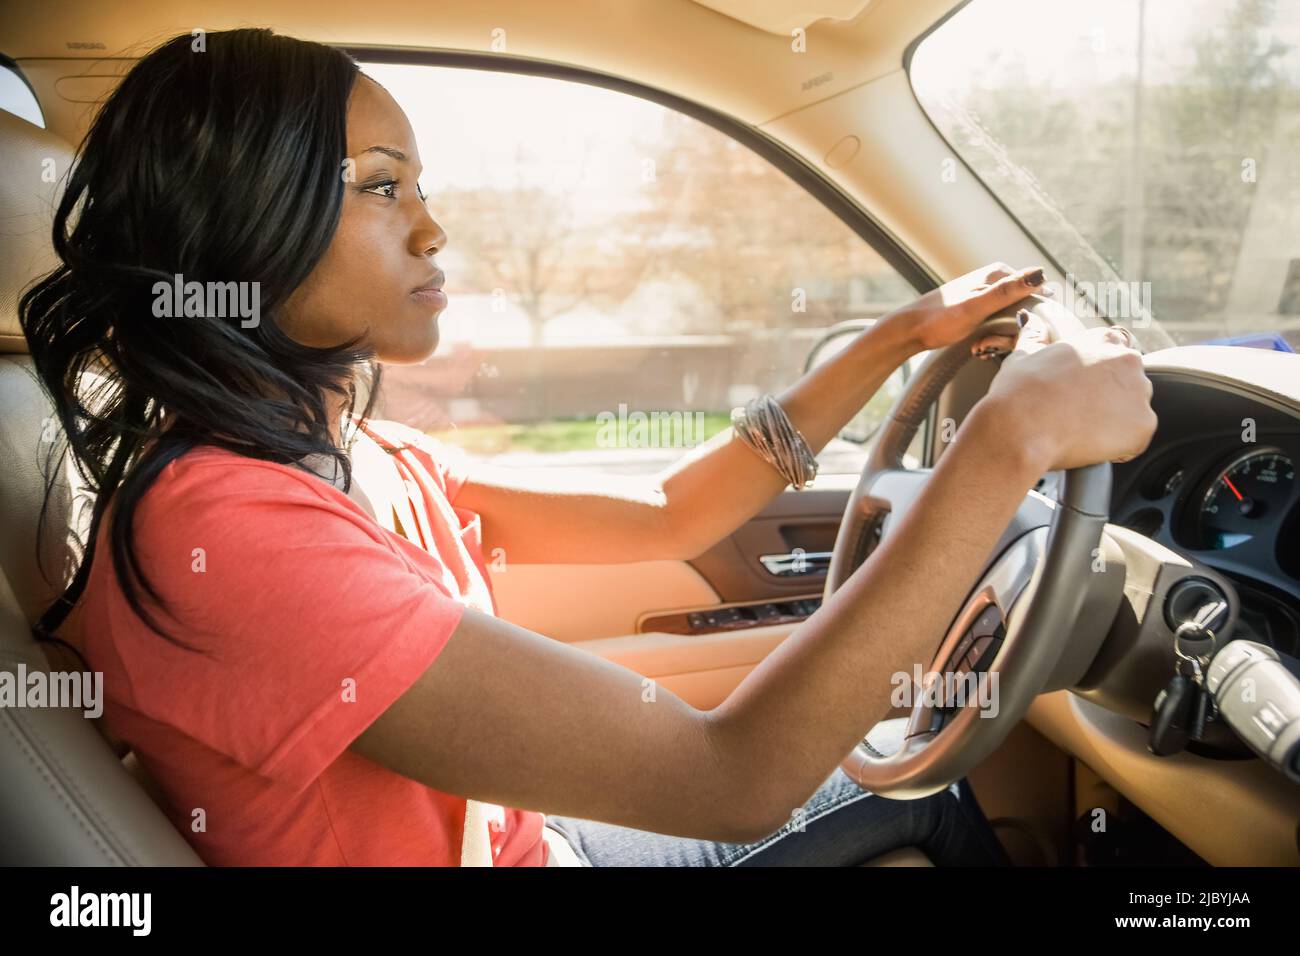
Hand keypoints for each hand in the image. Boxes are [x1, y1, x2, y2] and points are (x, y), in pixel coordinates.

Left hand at [881, 262, 1051, 354]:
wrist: (909, 331)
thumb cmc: (938, 319)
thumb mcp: (975, 307)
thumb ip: (1007, 291)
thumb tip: (1039, 273)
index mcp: (999, 273)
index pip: (1036, 295)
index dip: (1029, 320)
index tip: (1012, 338)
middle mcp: (997, 281)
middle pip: (1025, 311)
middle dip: (1010, 334)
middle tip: (985, 346)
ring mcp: (989, 297)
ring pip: (1012, 323)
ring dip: (999, 341)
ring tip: (979, 348)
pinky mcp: (982, 312)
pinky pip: (1000, 328)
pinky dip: (992, 341)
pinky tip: (978, 348)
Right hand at [982, 326, 1156, 471]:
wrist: (1021, 429)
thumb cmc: (1018, 393)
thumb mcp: (1023, 356)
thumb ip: (1035, 337)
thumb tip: (1030, 321)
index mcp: (1101, 339)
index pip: (1115, 352)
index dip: (1098, 375)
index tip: (1082, 390)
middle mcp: (1127, 360)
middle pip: (1129, 382)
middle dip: (1110, 397)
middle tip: (1077, 413)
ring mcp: (1139, 393)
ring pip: (1134, 410)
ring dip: (1115, 421)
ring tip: (1080, 430)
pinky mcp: (1143, 425)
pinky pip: (1136, 438)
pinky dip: (1118, 446)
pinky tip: (1089, 444)